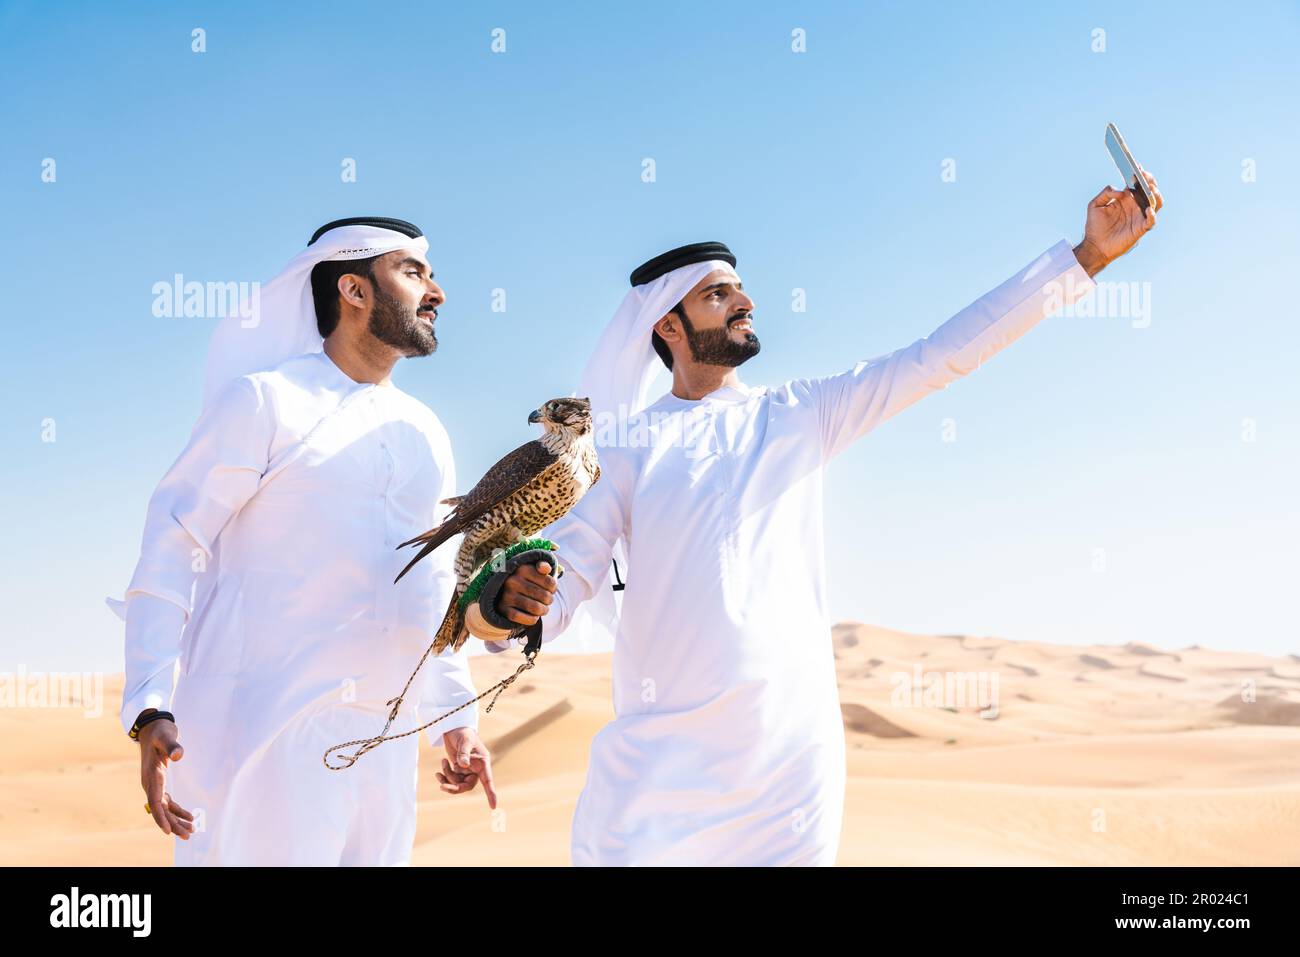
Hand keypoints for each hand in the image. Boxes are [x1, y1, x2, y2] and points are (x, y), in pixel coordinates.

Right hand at [137, 712, 194, 839]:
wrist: (152, 728)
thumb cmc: (160, 732)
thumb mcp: (166, 736)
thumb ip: (172, 745)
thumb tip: (178, 755)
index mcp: (151, 776)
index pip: (154, 801)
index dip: (160, 817)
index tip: (167, 830)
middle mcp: (150, 783)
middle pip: (160, 809)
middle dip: (173, 824)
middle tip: (187, 835)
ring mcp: (154, 784)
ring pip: (164, 808)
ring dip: (176, 820)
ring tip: (190, 831)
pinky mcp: (160, 782)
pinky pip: (167, 802)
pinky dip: (177, 810)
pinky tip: (189, 816)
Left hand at [439, 727, 497, 809]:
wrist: (454, 729)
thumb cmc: (463, 733)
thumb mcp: (465, 741)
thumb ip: (464, 753)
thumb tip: (463, 766)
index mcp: (482, 762)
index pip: (488, 780)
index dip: (491, 793)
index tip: (493, 806)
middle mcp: (476, 768)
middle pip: (467, 786)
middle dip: (454, 787)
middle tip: (442, 786)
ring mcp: (466, 770)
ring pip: (457, 783)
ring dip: (447, 778)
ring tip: (442, 766)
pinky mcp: (458, 769)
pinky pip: (451, 779)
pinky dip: (444, 777)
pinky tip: (439, 771)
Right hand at [495, 560, 556, 627]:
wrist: (502, 593)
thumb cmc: (526, 581)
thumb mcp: (533, 570)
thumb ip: (543, 567)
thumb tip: (544, 568)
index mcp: (522, 569)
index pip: (550, 583)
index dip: (554, 589)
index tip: (550, 589)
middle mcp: (512, 581)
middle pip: (544, 596)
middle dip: (549, 601)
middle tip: (547, 601)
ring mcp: (507, 596)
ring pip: (536, 608)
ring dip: (543, 611)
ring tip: (543, 609)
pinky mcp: (503, 609)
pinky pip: (525, 619)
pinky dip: (533, 619)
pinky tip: (533, 616)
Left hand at [1074, 169, 1162, 275]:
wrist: (1095, 246)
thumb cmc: (1095, 226)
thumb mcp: (1094, 205)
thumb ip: (1105, 193)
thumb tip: (1121, 191)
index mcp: (1126, 198)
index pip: (1138, 183)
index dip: (1140, 174)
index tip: (1137, 166)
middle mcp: (1136, 206)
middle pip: (1150, 190)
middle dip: (1150, 181)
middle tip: (1144, 175)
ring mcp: (1140, 217)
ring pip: (1156, 203)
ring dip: (1156, 195)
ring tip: (1150, 189)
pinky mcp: (1140, 229)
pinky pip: (1152, 221)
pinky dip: (1152, 214)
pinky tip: (1147, 209)